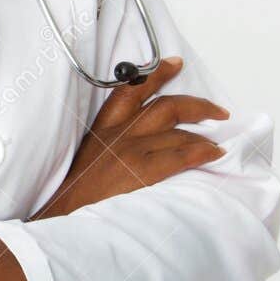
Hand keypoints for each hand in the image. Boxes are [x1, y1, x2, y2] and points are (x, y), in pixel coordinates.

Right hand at [30, 55, 229, 220]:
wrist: (62, 216)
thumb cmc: (74, 194)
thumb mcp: (86, 156)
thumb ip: (110, 143)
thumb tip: (138, 141)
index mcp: (103, 128)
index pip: (131, 90)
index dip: (156, 73)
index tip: (175, 64)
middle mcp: (119, 134)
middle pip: (165, 106)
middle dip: (196, 104)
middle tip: (216, 110)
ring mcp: (132, 151)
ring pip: (178, 130)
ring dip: (203, 133)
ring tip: (217, 138)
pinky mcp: (142, 171)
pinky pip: (182, 154)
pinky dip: (202, 151)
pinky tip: (214, 153)